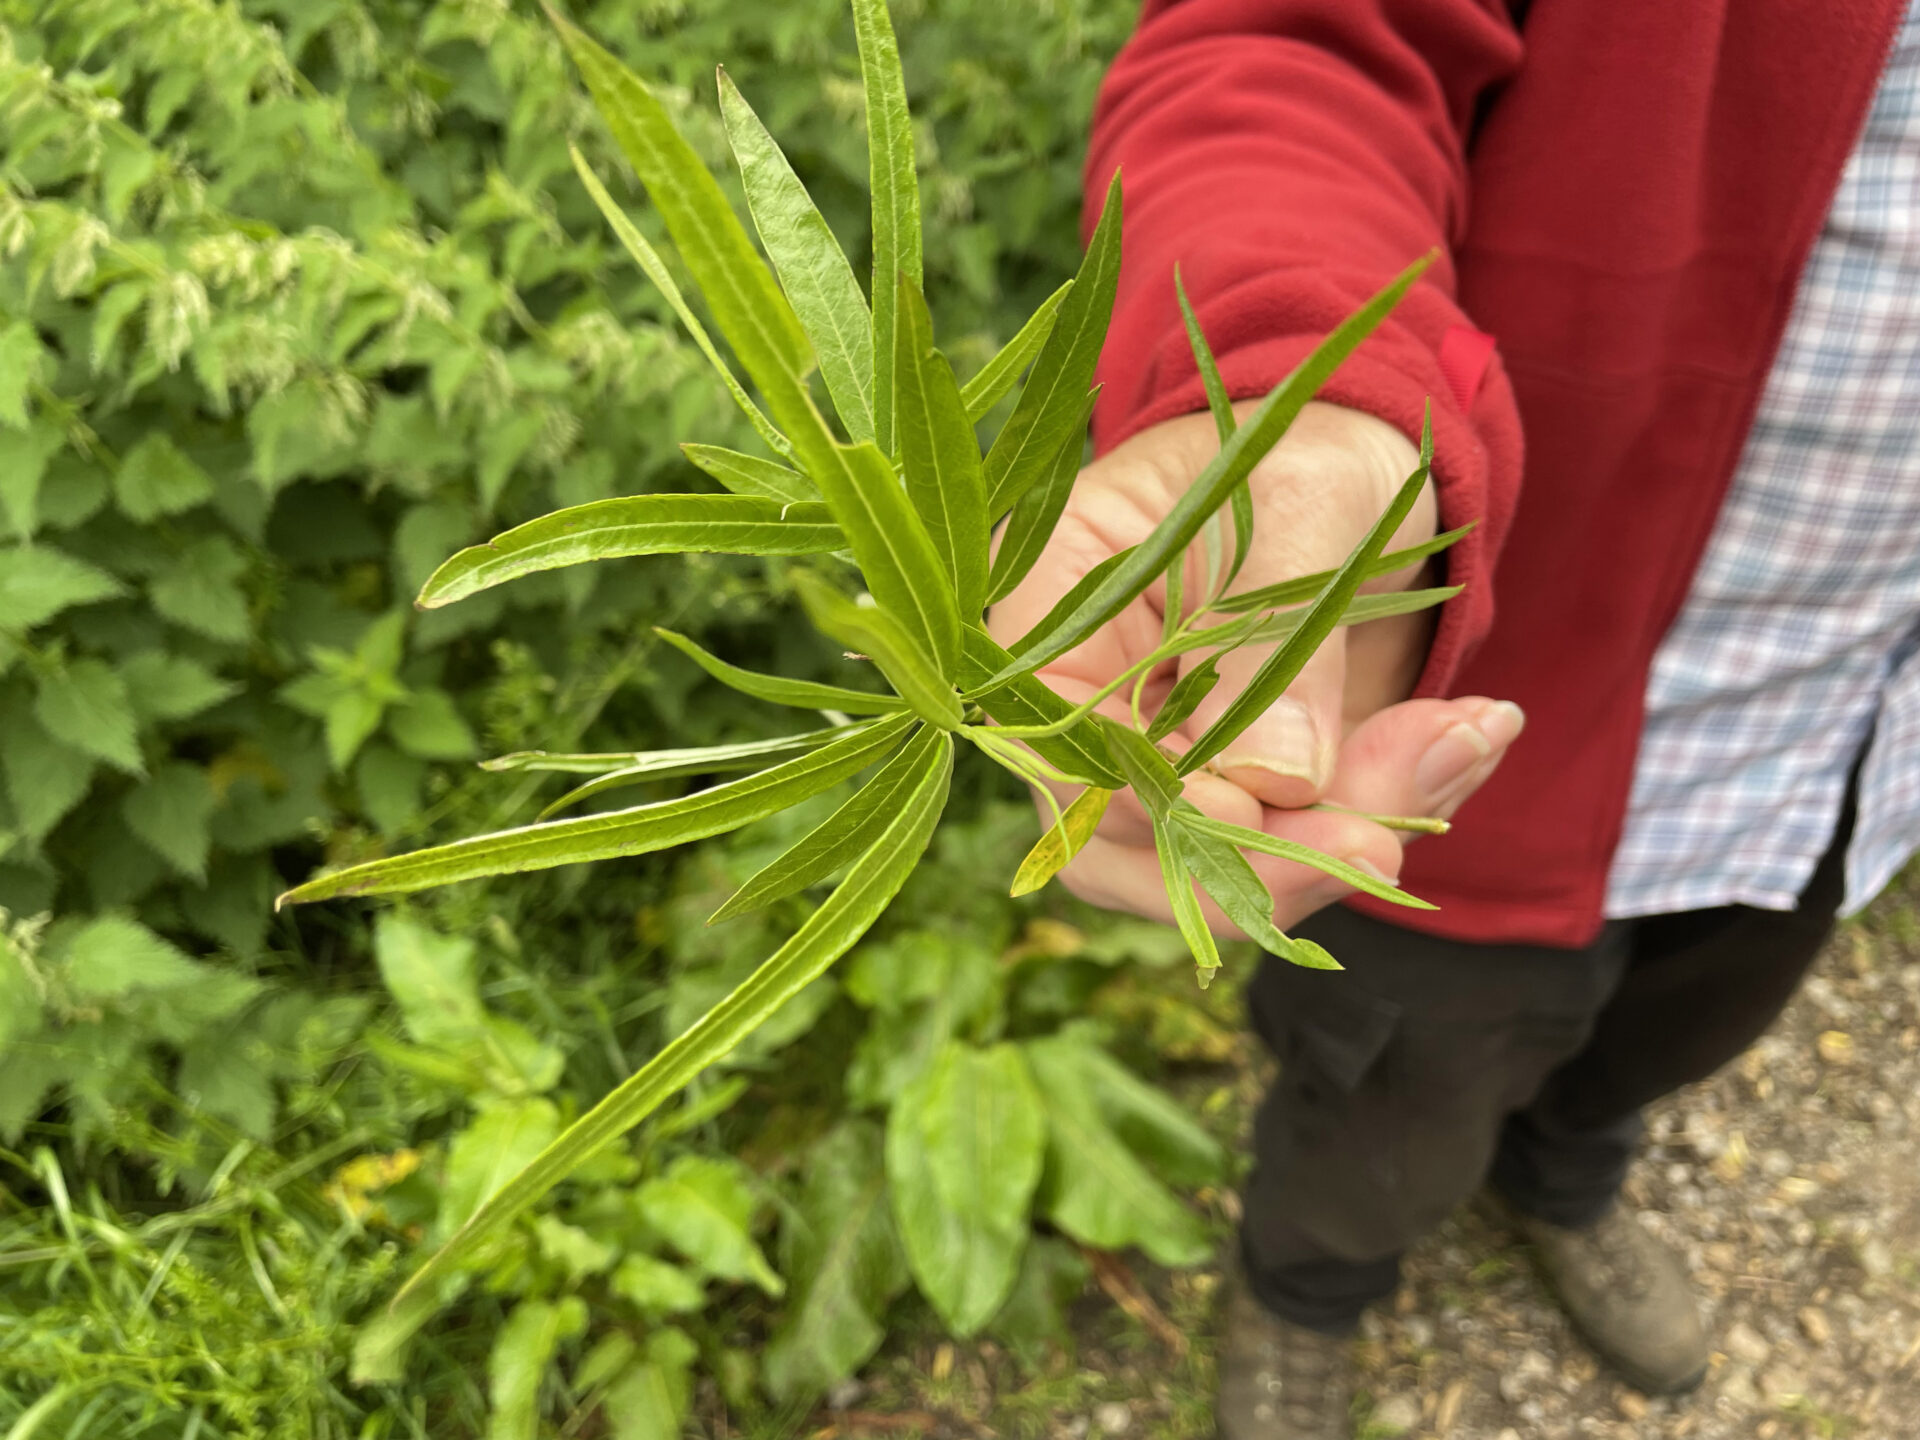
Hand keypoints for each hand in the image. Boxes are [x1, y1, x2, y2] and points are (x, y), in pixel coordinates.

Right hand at [986, 401, 1523, 936]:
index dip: (1162, 807)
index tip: (1280, 806)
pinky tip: (1463, 740)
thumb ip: (1274, 639)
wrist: (1374, 463)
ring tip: (1460, 745)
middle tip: (1386, 842)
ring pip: (1211, 872)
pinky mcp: (1235, 792)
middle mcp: (1084, 705)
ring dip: (1340, 847)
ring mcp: (1157, 760)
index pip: (1067, 756)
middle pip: (1124, 849)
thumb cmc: (1312, 447)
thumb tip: (1276, 783)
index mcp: (1049, 615)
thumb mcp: (1302, 505)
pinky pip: (1290, 852)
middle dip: (1264, 861)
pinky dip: (1384, 817)